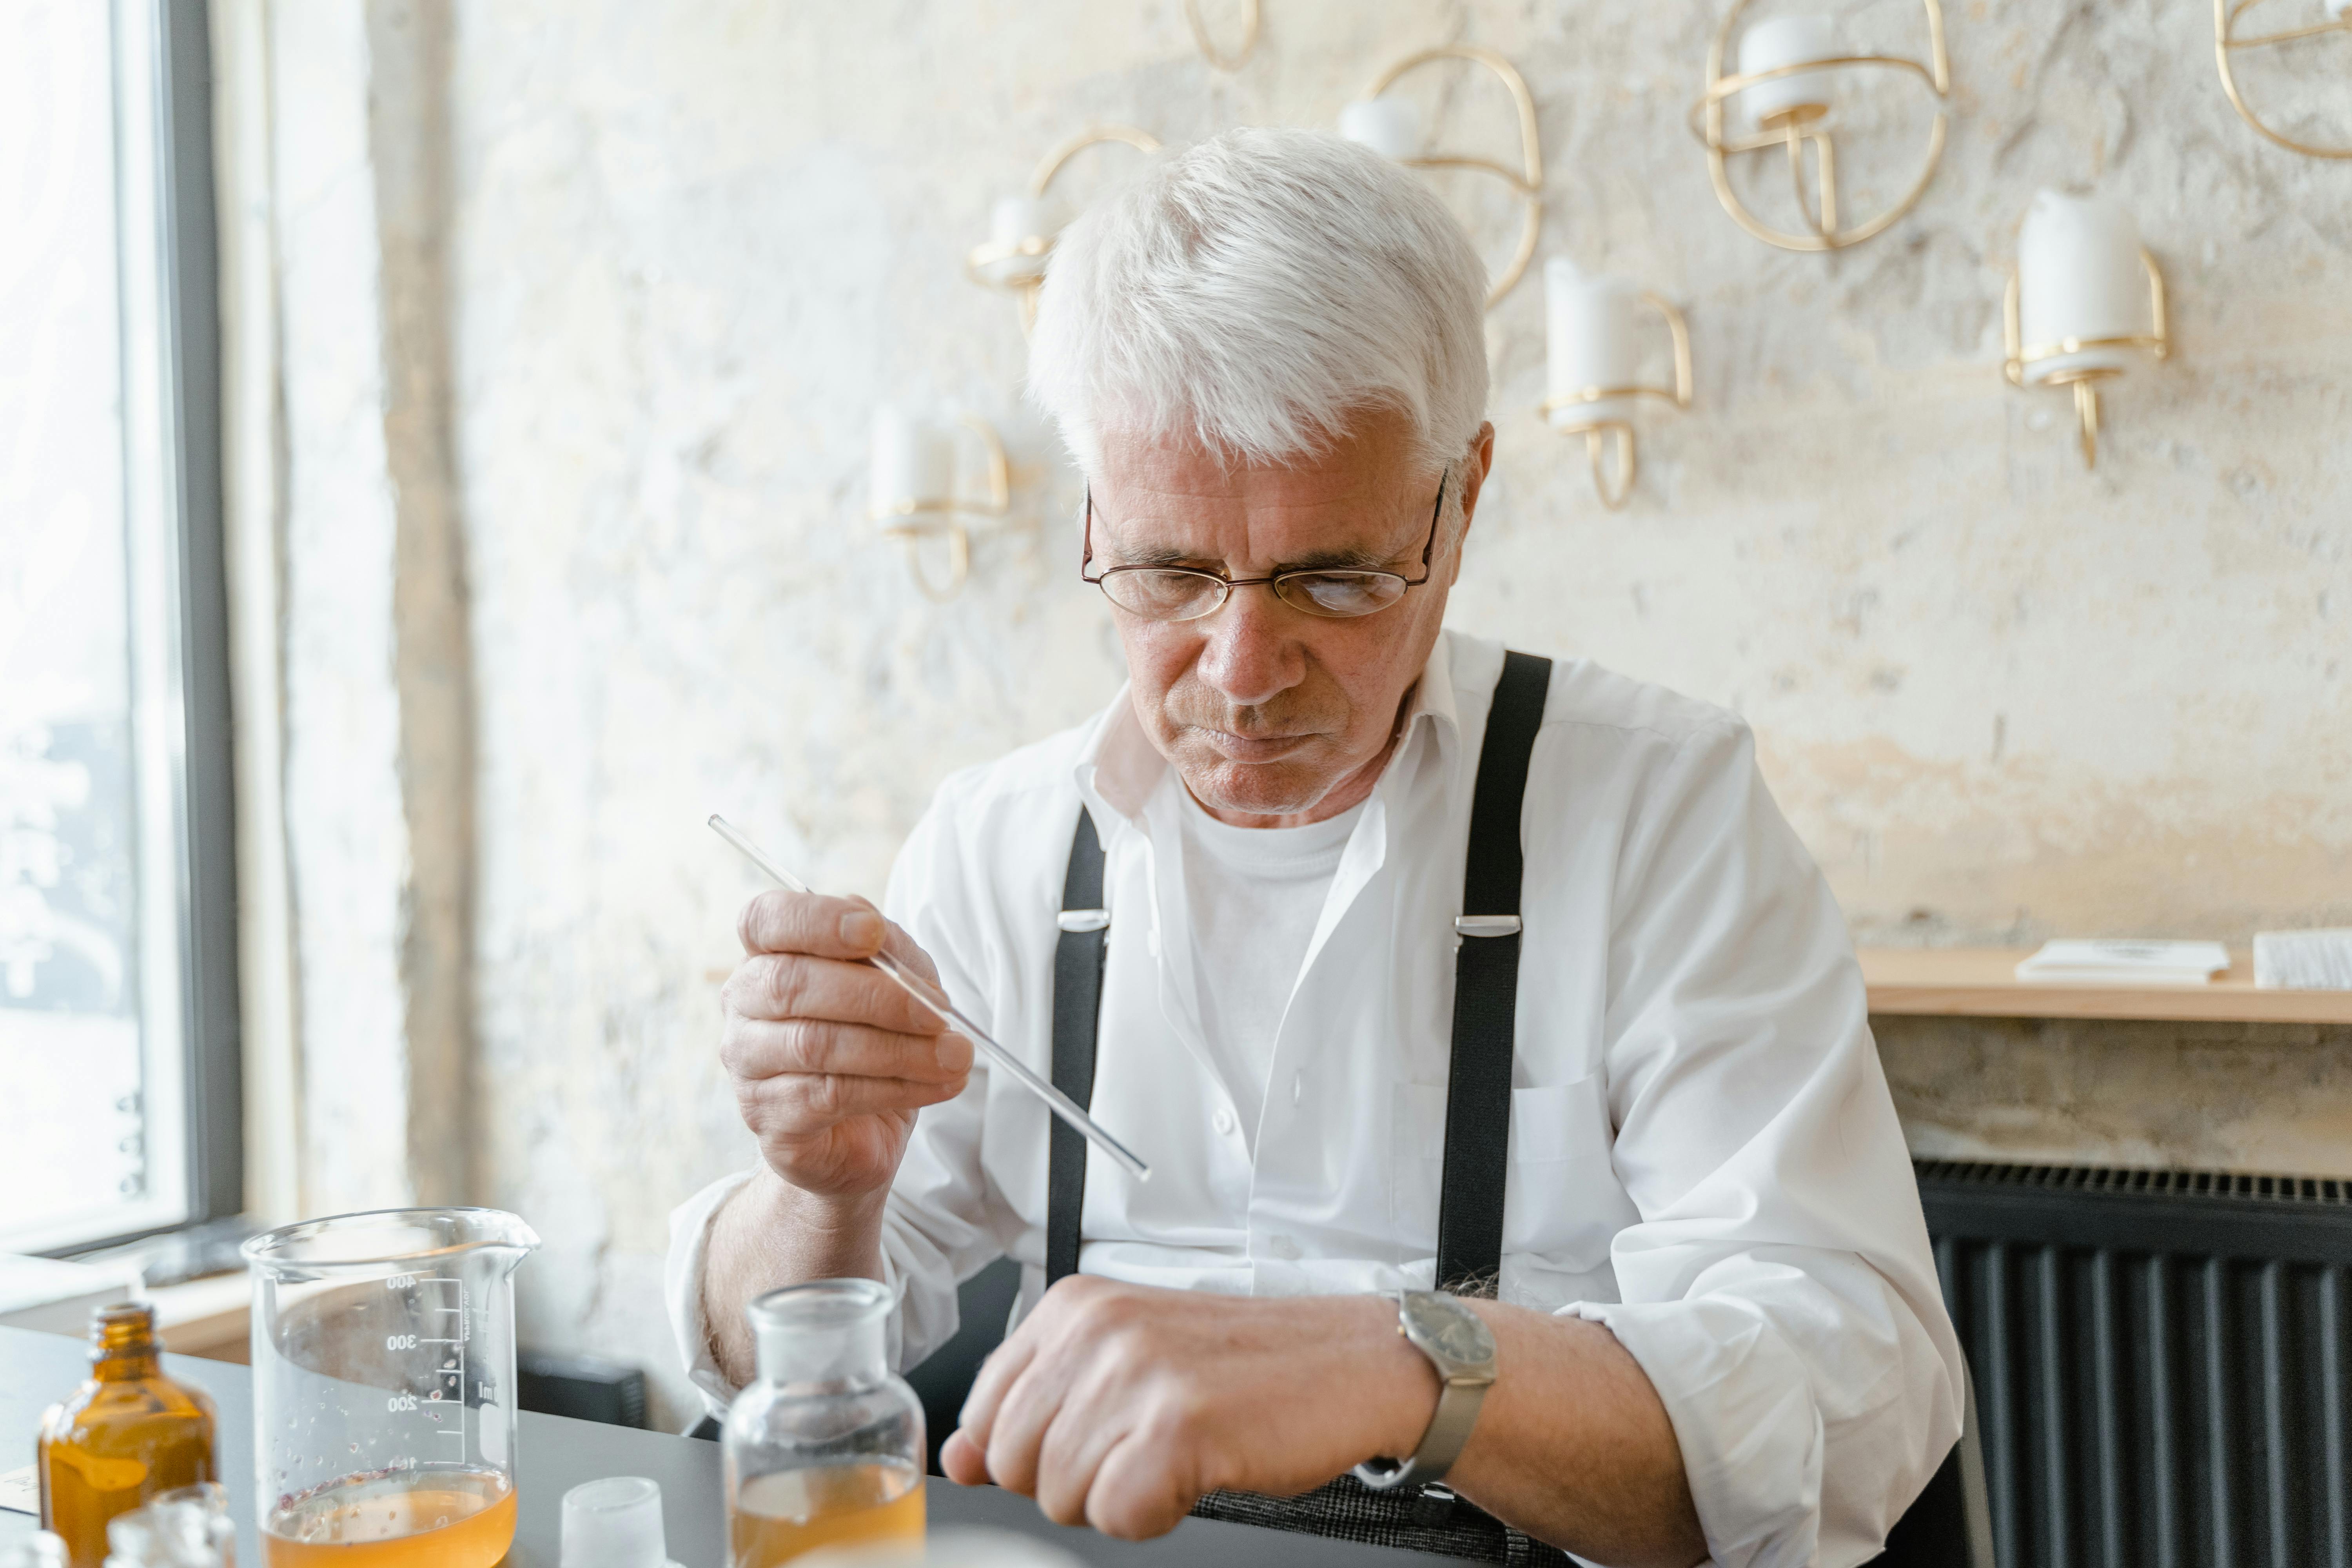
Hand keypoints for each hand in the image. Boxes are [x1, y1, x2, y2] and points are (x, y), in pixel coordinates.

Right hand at [720, 891, 972, 1204]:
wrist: (863, 1129)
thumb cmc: (874, 1040)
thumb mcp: (896, 984)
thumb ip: (888, 952)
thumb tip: (879, 934)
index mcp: (766, 956)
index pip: (765, 921)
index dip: (815, 920)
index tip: (873, 931)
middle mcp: (743, 1006)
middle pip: (792, 984)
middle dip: (877, 996)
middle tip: (938, 1014)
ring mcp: (748, 1065)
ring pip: (815, 1044)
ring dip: (897, 1049)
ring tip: (954, 1055)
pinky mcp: (769, 1118)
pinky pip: (830, 1095)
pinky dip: (895, 1088)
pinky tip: (937, 1085)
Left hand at [940, 1278, 1440, 1538]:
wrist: (1352, 1364)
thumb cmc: (1244, 1369)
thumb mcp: (1122, 1367)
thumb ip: (1031, 1409)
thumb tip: (958, 1459)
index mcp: (1074, 1306)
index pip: (982, 1414)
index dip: (1032, 1452)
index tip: (1094, 1439)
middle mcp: (1097, 1329)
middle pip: (1015, 1464)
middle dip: (1077, 1480)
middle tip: (1147, 1446)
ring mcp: (1137, 1373)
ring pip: (1063, 1496)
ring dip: (1122, 1496)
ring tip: (1179, 1452)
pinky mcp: (1179, 1425)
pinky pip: (1119, 1515)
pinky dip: (1157, 1515)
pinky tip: (1198, 1472)